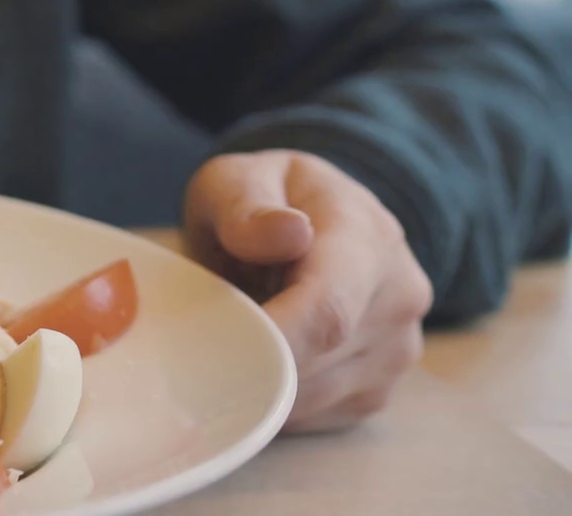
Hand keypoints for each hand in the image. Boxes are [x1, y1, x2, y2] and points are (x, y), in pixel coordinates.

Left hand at [183, 150, 433, 432]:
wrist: (313, 217)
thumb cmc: (261, 199)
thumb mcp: (237, 178)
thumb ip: (248, 204)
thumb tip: (287, 233)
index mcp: (366, 235)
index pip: (329, 309)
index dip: (272, 343)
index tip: (215, 354)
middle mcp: (399, 295)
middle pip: (318, 360)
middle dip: (248, 360)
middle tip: (195, 341)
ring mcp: (398, 348)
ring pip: (315, 397)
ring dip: (258, 381)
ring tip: (231, 333)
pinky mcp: (379, 387)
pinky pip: (317, 416)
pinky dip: (273, 400)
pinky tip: (256, 358)